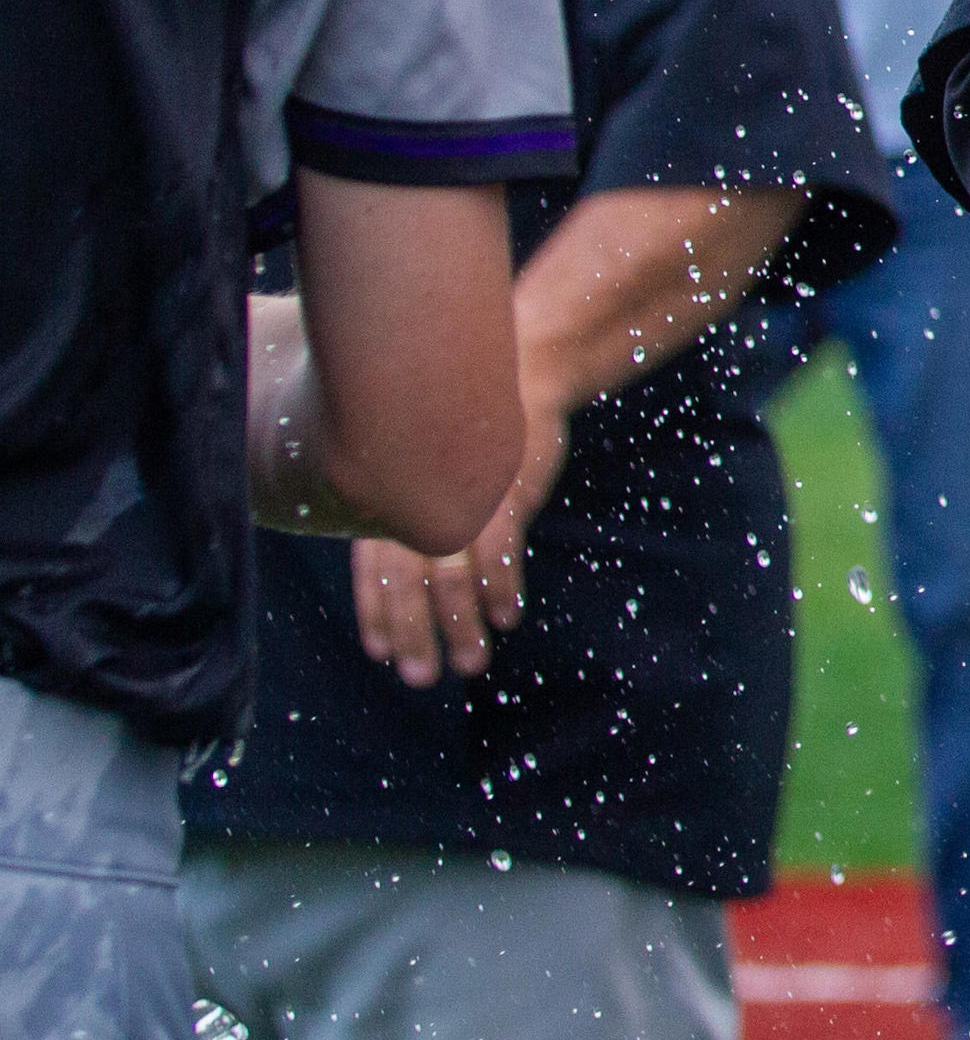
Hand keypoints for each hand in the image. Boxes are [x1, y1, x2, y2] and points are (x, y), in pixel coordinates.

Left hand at [350, 391, 568, 686]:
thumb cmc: (469, 411)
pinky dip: (501, 589)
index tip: (381, 655)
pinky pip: (500, 552)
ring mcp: (463, 497)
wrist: (527, 360)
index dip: (376, 613)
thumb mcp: (422, 448)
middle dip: (416, 635)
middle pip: (409, 582)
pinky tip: (506, 618)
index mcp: (390, 491)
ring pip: (454, 576)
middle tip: (424, 679)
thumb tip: (397, 541)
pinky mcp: (506, 491)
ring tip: (471, 664)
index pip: (373, 566)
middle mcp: (420, 500)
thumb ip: (407, 494)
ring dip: (461, 626)